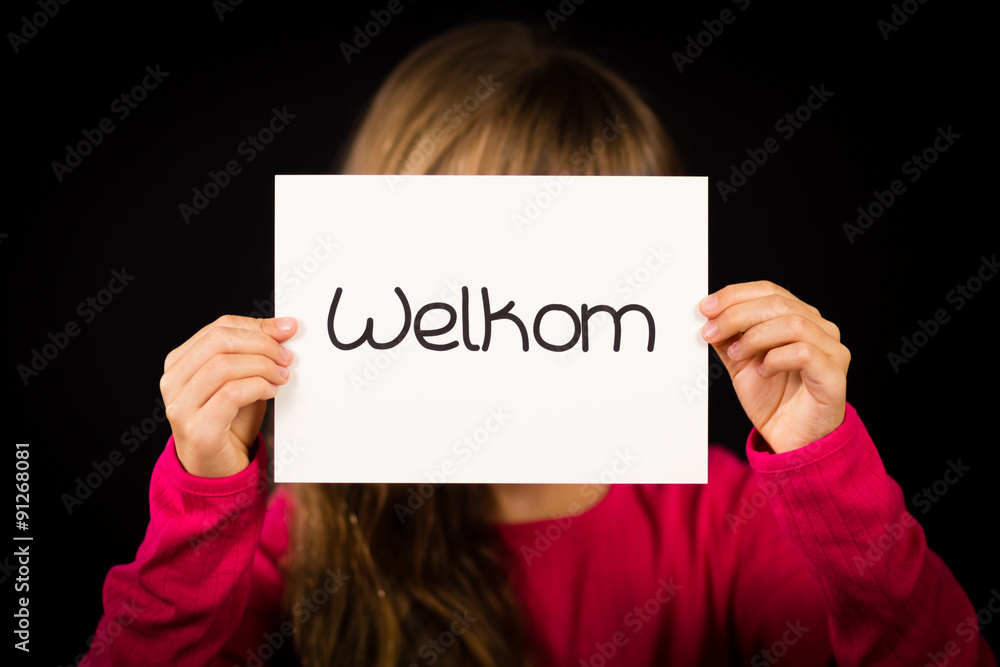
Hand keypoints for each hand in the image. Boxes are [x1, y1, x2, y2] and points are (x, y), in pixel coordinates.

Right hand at [159, 315, 296, 477]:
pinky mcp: (197, 428)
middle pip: (220, 341)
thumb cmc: (231, 421)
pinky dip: (258, 387)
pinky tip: (271, 391)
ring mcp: (180, 405)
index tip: (287, 329)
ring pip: (224, 365)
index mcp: (180, 362)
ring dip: (263, 366)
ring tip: (282, 376)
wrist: (218, 468)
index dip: (257, 325)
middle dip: (261, 344)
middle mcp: (173, 380)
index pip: (219, 328)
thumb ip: (255, 354)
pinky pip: (231, 394)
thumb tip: (283, 327)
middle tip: (287, 356)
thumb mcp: (243, 379)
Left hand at [699, 281, 849, 452]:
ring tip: (737, 355)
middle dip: (736, 315)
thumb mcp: (740, 363)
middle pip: (777, 303)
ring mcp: (831, 349)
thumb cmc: (773, 400)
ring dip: (755, 336)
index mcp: (799, 318)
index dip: (735, 295)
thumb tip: (707, 316)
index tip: (706, 308)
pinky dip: (775, 359)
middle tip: (711, 331)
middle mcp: (819, 328)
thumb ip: (727, 338)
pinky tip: (762, 372)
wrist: (792, 440)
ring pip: (792, 323)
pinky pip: (803, 352)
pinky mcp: (834, 372)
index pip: (769, 291)